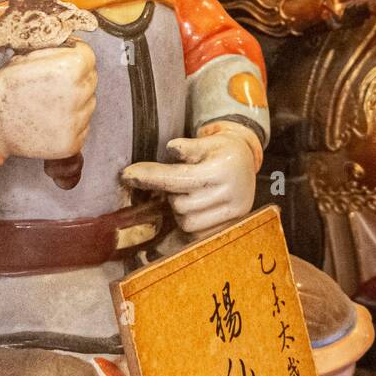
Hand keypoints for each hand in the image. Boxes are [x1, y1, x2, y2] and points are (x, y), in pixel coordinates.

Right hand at [0, 42, 96, 161]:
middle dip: (75, 78)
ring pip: (88, 102)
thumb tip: (73, 45)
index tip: (64, 59)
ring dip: (74, 101)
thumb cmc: (3, 91)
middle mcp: (77, 95)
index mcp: (67, 69)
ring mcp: (76, 121)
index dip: (74, 55)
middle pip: (90, 79)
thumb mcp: (25, 58)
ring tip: (48, 104)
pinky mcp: (72, 142)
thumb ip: (53, 50)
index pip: (88, 56)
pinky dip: (70, 122)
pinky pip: (82, 125)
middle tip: (51, 84)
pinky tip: (49, 120)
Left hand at [121, 123, 257, 234]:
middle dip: (170, 194)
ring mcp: (233, 213)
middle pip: (180, 205)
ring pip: (188, 223)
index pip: (177, 178)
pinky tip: (194, 207)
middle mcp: (230, 194)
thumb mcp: (208, 141)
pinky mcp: (231, 226)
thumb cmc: (223, 150)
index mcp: (222, 170)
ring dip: (179, 210)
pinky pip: (199, 234)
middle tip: (175, 182)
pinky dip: (190, 222)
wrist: (248, 161)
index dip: (149, 177)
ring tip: (188, 194)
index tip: (126, 175)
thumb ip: (188, 147)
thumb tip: (170, 148)